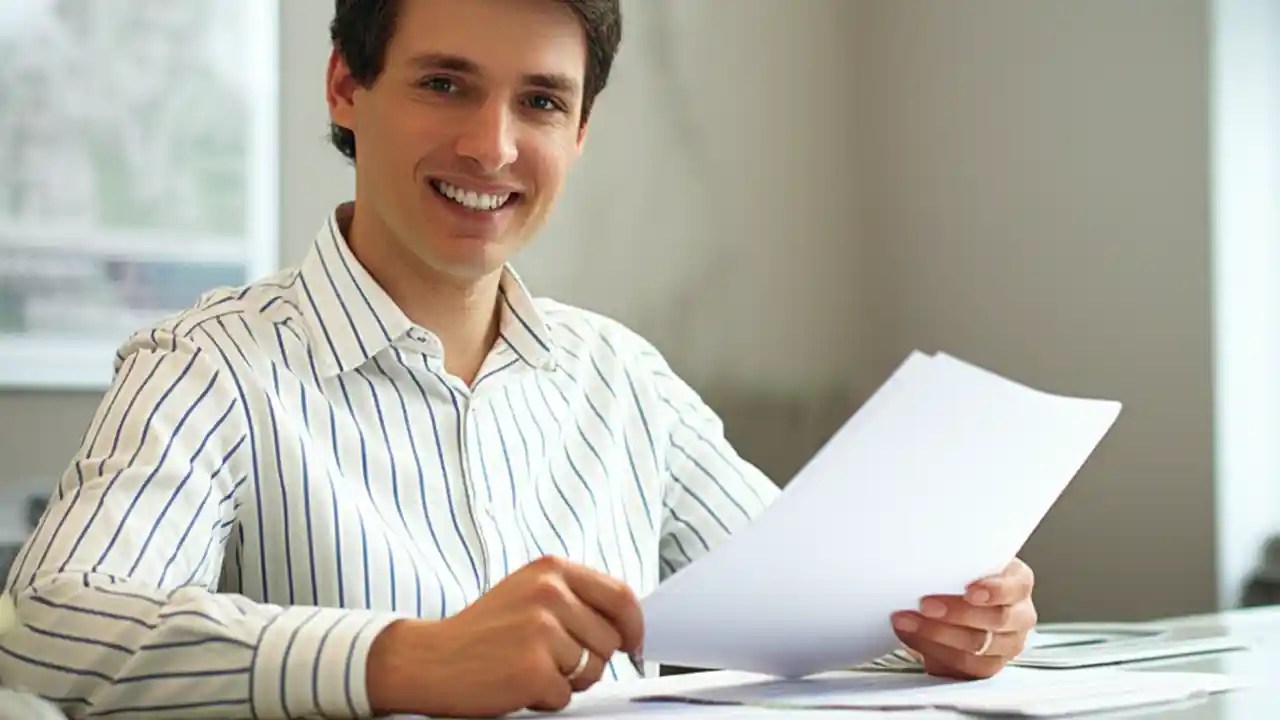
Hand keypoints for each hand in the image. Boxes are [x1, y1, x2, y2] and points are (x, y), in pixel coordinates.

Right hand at [366, 556, 643, 716]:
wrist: (430, 658)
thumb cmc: (482, 630)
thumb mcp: (528, 592)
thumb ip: (574, 598)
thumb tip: (627, 623)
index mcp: (551, 570)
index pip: (620, 595)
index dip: (633, 625)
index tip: (633, 643)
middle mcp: (549, 594)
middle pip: (610, 639)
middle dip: (589, 659)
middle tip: (550, 659)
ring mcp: (541, 631)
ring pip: (593, 670)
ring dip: (566, 679)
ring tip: (529, 667)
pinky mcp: (532, 669)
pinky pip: (566, 695)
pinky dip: (546, 698)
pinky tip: (517, 682)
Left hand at [891, 558, 1036, 678]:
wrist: (950, 596)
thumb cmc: (958, 574)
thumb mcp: (962, 559)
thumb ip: (954, 560)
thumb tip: (920, 558)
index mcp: (1017, 583)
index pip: (1016, 586)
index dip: (995, 590)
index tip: (970, 590)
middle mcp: (1019, 616)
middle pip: (997, 620)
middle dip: (957, 613)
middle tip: (925, 605)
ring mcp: (1006, 645)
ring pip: (978, 649)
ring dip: (937, 635)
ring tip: (907, 621)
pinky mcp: (985, 667)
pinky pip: (962, 668)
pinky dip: (933, 652)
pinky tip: (913, 638)